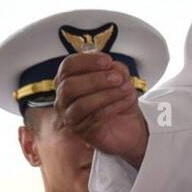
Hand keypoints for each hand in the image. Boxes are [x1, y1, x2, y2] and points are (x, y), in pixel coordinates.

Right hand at [55, 52, 149, 168]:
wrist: (126, 125)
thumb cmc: (117, 99)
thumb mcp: (121, 79)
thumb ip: (117, 70)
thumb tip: (114, 67)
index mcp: (69, 79)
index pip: (68, 66)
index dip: (87, 61)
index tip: (107, 61)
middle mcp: (64, 97)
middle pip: (69, 86)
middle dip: (95, 79)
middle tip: (117, 77)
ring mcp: (70, 116)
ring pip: (81, 104)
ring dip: (106, 94)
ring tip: (126, 88)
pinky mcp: (81, 130)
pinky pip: (94, 117)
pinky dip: (113, 106)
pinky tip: (126, 101)